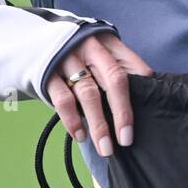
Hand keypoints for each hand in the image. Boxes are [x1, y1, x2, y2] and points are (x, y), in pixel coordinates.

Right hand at [46, 30, 152, 157]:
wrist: (38, 40)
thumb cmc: (80, 54)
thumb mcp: (102, 51)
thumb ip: (120, 69)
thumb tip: (143, 99)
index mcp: (109, 43)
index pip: (132, 65)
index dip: (143, 87)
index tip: (149, 112)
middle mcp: (91, 49)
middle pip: (114, 80)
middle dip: (122, 113)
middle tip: (126, 140)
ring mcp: (68, 60)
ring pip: (88, 94)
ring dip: (98, 124)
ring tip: (106, 147)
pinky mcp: (48, 74)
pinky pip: (62, 99)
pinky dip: (72, 120)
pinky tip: (81, 136)